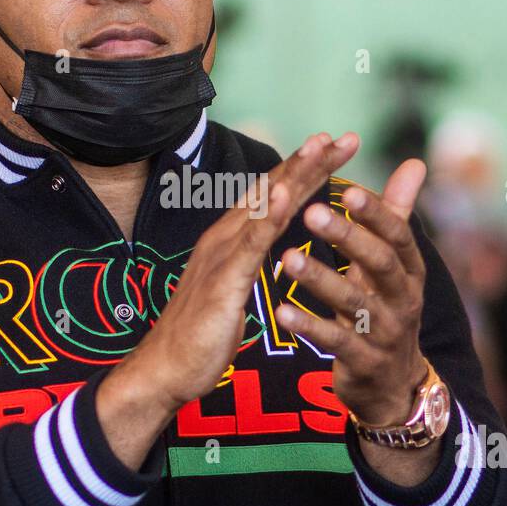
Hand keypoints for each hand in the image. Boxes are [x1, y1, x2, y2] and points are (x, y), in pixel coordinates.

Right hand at [107, 131, 359, 413]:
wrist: (165, 369)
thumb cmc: (201, 335)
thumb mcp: (232, 289)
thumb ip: (248, 261)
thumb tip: (267, 244)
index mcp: (231, 240)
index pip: (273, 196)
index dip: (303, 169)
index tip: (333, 146)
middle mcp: (225, 238)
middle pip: (272, 191)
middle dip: (308, 161)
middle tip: (341, 136)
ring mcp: (222, 255)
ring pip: (264, 207)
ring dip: (293, 175)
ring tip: (319, 148)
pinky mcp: (222, 280)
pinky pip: (250, 244)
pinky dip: (269, 216)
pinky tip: (287, 195)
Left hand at [273, 156, 429, 425]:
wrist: (393, 385)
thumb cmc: (385, 308)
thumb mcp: (394, 265)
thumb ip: (398, 214)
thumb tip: (415, 163)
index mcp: (409, 270)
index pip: (397, 235)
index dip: (375, 213)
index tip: (346, 187)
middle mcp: (403, 299)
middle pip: (379, 263)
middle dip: (347, 237)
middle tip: (310, 212)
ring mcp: (386, 333)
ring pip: (354, 303)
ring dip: (321, 279)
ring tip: (286, 257)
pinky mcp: (365, 362)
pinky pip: (336, 342)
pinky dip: (310, 326)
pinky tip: (282, 311)